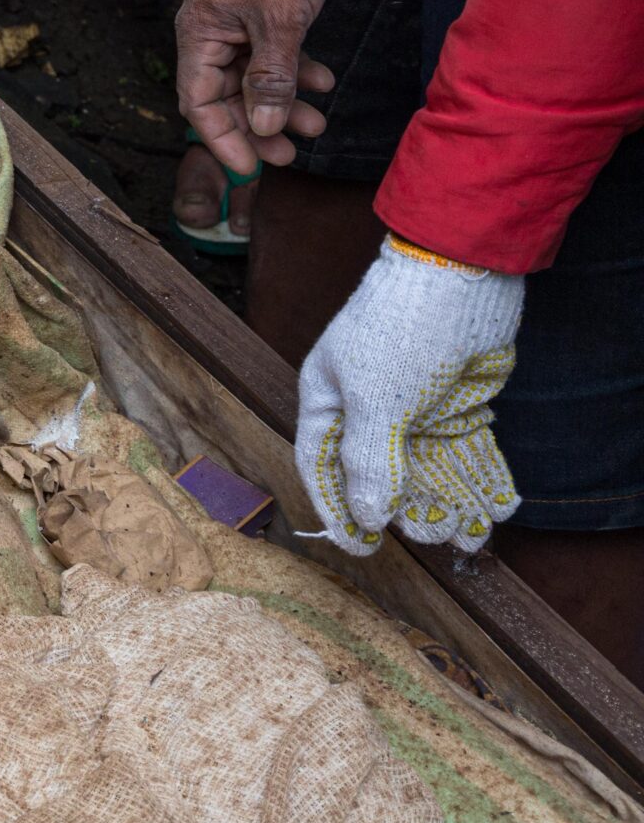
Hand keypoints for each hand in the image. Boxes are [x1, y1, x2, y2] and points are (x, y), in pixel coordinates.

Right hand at [174, 0, 342, 176]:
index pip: (198, 103)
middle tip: (291, 152)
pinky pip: (274, 54)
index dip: (224, 139)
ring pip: (254, 77)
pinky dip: (297, 71)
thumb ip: (272, 80)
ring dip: (284, 102)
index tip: (252, 169)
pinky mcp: (265, 9)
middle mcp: (212, 31)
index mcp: (200, 34)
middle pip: (225, 96)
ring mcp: (239, 20)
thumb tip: (265, 128)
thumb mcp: (282, 22)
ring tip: (317, 122)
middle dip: (259, 125)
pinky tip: (324, 81)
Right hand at [295, 238, 524, 555]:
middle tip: (432, 533)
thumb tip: (367, 516)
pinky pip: (468, 453)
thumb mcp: (376, 401)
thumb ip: (369, 462)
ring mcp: (416, 408)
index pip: (324, 466)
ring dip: (451, 502)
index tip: (361, 548)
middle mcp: (370, 409)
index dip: (338, 510)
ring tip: (473, 534)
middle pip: (383, 475)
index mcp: (329, 400)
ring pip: (430, 469)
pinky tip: (498, 506)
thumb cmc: (398, 331)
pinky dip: (482, 480)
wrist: (461, 275)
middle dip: (408, 510)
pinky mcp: (460, 404)